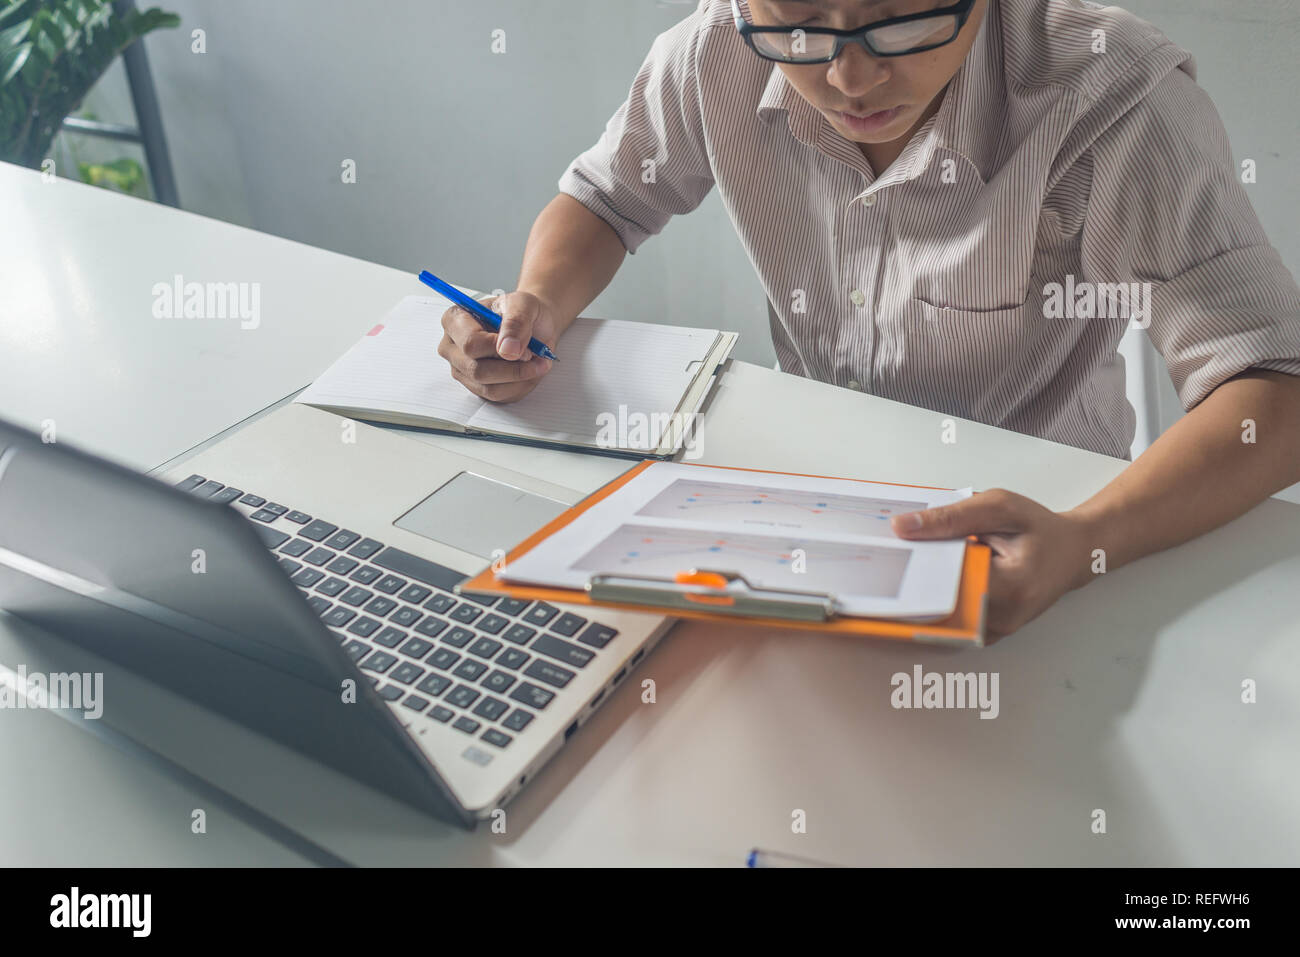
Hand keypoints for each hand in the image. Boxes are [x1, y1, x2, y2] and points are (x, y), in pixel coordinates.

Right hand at [437, 290, 558, 401]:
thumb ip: (515, 322)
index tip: (523, 347)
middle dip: (513, 368)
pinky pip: (500, 396)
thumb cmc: (522, 311)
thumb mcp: (523, 304)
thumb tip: (507, 349)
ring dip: (520, 379)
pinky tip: (528, 371)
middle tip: (534, 356)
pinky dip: (521, 386)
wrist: (533, 323)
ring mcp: (463, 370)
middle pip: (477, 371)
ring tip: (536, 362)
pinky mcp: (477, 387)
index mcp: (455, 320)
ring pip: (490, 388)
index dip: (499, 349)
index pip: (470, 344)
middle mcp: (453, 347)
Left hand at [889, 489, 1095, 637]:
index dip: (913, 571)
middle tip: (884, 565)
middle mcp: (1003, 618)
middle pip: (938, 605)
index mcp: (1011, 587)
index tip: (885, 560)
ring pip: (941, 617)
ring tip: (902, 572)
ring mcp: (995, 631)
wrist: (1072, 553)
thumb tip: (903, 527)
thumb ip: (951, 516)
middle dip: (910, 585)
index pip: (946, 584)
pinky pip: (951, 620)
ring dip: (920, 594)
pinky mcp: (987, 633)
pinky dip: (935, 601)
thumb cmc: (1040, 529)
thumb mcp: (1000, 507)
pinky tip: (923, 581)